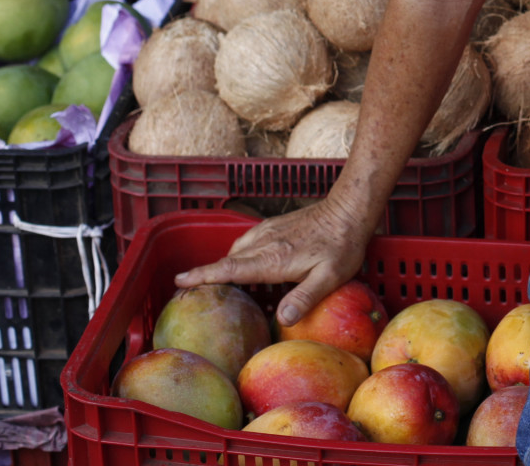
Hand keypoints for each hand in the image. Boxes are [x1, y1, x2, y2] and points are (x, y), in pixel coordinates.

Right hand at [174, 195, 375, 325]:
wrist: (350, 209)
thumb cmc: (342, 245)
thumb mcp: (330, 277)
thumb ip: (305, 297)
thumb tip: (282, 319)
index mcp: (272, 258)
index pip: (230, 268)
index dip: (203, 275)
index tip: (179, 279)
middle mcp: (264, 243)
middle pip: (227, 259)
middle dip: (205, 272)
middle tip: (187, 287)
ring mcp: (269, 231)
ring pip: (236, 249)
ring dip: (223, 263)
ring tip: (215, 281)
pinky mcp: (275, 225)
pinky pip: (247, 242)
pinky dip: (238, 254)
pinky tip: (246, 264)